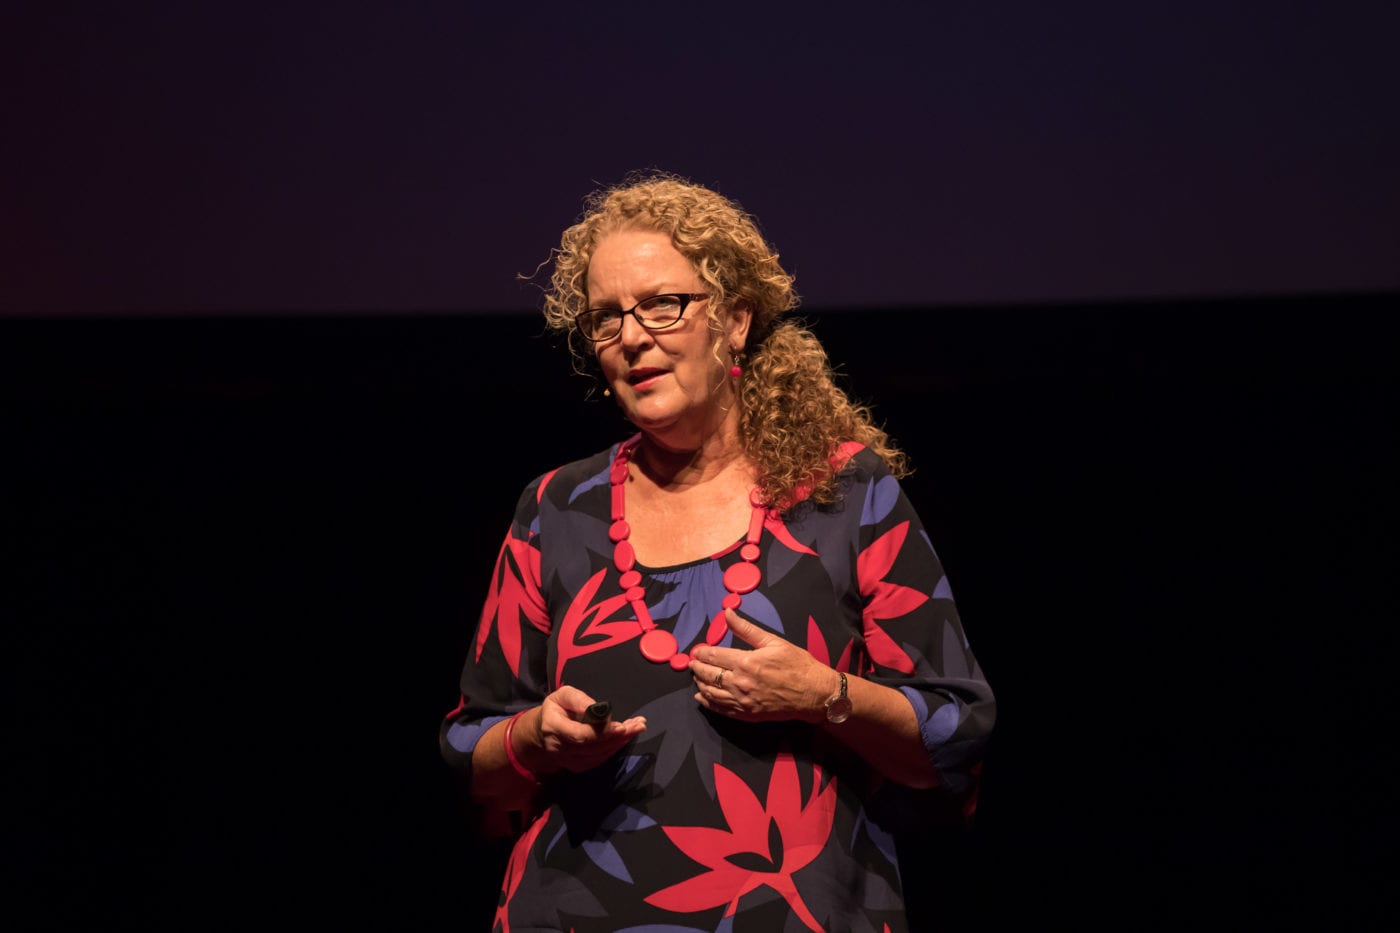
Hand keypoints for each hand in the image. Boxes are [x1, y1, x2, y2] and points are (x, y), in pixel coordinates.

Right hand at [522, 685, 646, 774]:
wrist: (539, 735)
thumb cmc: (554, 711)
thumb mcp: (561, 696)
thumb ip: (579, 700)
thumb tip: (598, 708)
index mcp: (554, 728)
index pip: (581, 735)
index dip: (602, 732)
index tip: (621, 725)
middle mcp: (560, 748)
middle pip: (593, 746)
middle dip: (618, 736)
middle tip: (638, 725)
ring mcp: (568, 760)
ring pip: (598, 755)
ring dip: (620, 742)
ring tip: (637, 728)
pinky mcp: (576, 766)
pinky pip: (598, 760)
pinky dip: (613, 749)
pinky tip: (624, 739)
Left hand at [688, 610, 838, 722]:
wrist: (815, 693)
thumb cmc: (797, 664)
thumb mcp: (773, 641)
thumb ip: (746, 629)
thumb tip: (727, 612)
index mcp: (746, 662)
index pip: (715, 657)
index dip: (702, 653)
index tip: (696, 651)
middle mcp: (741, 683)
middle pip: (710, 675)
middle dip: (697, 668)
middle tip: (692, 663)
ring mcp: (743, 702)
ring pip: (712, 694)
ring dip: (700, 684)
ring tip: (696, 677)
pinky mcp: (748, 715)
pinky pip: (722, 710)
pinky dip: (708, 703)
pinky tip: (702, 697)